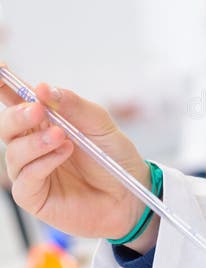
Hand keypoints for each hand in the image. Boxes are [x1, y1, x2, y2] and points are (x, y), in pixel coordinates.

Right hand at [0, 80, 150, 240]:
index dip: (5, 85)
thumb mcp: (99, 123)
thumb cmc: (115, 157)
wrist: (131, 194)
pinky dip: (42, 164)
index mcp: (45, 122)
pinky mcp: (35, 196)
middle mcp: (33, 144)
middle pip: (7, 126)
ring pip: (13, 152)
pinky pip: (24, 179)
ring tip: (62, 137)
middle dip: (17, 115)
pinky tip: (63, 155)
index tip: (1, 71)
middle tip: (37, 111)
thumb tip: (43, 88)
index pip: (17, 100)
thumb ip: (72, 105)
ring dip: (35, 142)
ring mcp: (32, 170)